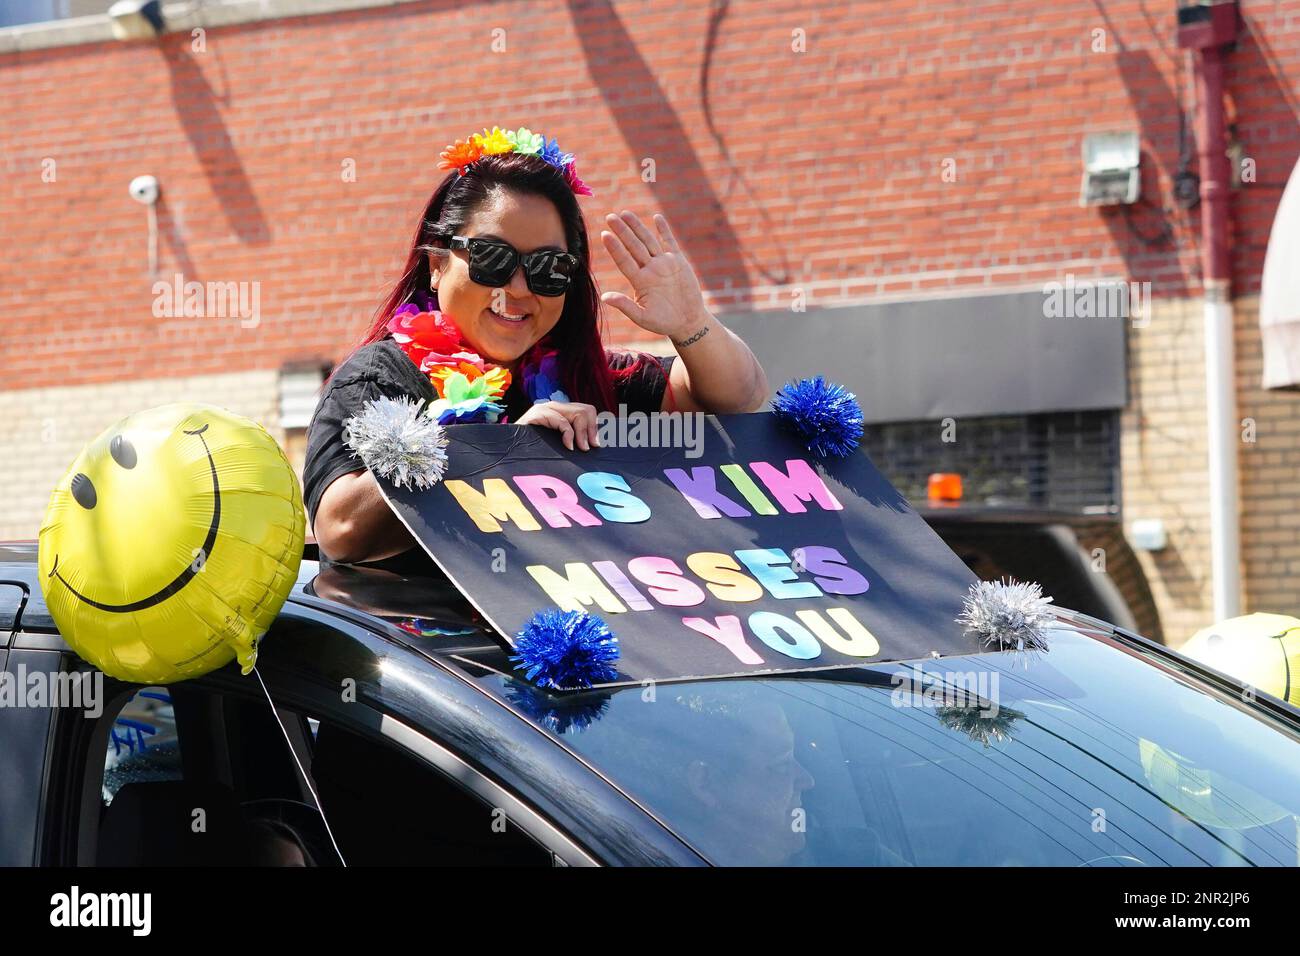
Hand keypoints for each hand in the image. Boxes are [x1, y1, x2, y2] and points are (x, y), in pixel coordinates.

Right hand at [514, 401, 601, 450]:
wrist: (508, 450)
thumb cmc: (535, 451)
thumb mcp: (558, 444)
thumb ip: (574, 440)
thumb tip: (596, 444)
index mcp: (561, 412)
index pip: (587, 410)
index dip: (595, 427)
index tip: (596, 445)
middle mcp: (555, 406)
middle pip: (586, 410)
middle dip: (591, 430)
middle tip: (588, 448)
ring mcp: (545, 408)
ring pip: (578, 414)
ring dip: (582, 434)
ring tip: (579, 449)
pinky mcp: (537, 414)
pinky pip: (562, 421)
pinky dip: (569, 435)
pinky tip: (568, 446)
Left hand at [600, 211, 708, 340]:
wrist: (688, 321)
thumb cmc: (664, 322)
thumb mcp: (643, 317)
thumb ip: (625, 306)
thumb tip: (605, 298)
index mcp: (640, 282)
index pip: (624, 261)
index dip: (615, 248)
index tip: (605, 235)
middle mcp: (649, 269)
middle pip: (633, 246)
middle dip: (623, 231)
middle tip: (610, 217)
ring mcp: (663, 264)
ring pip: (648, 241)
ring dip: (637, 227)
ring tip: (625, 213)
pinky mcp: (678, 262)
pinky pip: (670, 243)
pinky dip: (664, 230)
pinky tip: (657, 218)